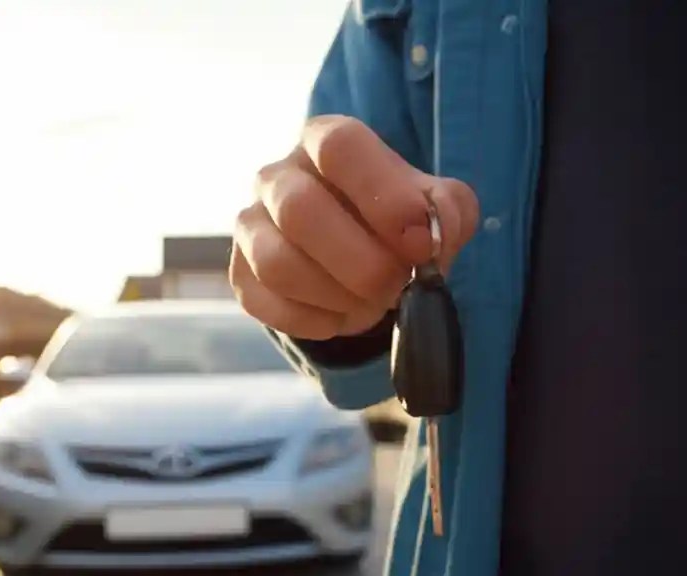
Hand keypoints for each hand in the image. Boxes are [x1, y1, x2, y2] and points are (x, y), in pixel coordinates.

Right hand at [231, 114, 478, 340]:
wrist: (356, 257)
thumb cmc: (394, 220)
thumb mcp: (436, 208)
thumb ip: (447, 211)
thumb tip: (431, 234)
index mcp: (326, 141)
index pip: (339, 147)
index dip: (382, 196)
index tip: (418, 243)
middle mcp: (278, 176)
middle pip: (299, 210)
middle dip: (359, 262)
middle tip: (396, 285)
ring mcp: (251, 225)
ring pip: (276, 263)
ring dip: (336, 295)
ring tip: (372, 303)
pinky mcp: (240, 274)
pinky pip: (265, 303)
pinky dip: (313, 321)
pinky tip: (341, 316)